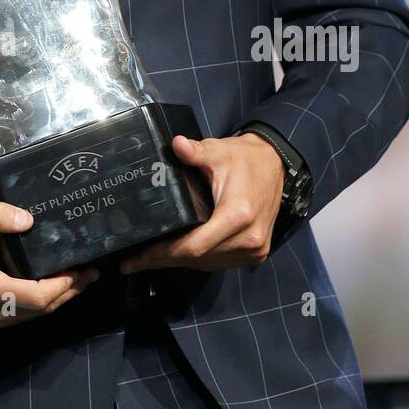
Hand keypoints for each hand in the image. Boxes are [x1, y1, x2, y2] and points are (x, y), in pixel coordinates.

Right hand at [0, 198, 100, 340]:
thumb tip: (28, 221)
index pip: (35, 297)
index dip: (63, 287)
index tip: (81, 270)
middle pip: (36, 311)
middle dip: (66, 294)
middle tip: (88, 274)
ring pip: (27, 318)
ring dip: (52, 301)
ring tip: (75, 280)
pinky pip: (14, 319)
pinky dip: (34, 306)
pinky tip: (48, 289)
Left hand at [118, 132, 284, 274]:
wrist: (275, 165)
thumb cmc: (244, 159)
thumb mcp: (218, 151)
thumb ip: (195, 151)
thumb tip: (175, 144)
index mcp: (238, 216)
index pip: (194, 245)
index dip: (163, 254)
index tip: (137, 258)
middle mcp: (249, 239)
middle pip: (199, 259)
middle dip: (164, 260)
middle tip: (134, 262)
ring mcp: (255, 250)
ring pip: (209, 264)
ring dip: (180, 262)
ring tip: (150, 259)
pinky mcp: (256, 253)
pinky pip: (220, 262)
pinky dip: (198, 259)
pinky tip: (177, 254)